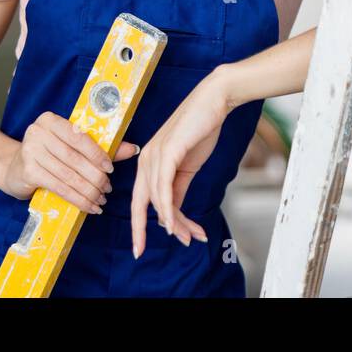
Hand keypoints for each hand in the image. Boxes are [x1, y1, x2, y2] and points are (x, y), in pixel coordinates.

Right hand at [0, 111, 138, 213]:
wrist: (12, 168)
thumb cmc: (48, 155)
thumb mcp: (70, 146)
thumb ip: (100, 147)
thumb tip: (133, 149)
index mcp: (51, 120)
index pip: (80, 137)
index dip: (98, 154)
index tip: (110, 169)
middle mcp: (38, 132)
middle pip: (75, 158)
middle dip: (95, 176)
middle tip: (107, 189)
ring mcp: (30, 151)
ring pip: (68, 175)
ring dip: (88, 191)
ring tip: (100, 200)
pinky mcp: (27, 171)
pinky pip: (58, 187)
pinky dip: (76, 199)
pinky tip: (88, 206)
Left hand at [130, 70, 231, 257]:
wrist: (213, 102)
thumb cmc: (200, 130)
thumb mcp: (187, 166)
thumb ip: (177, 188)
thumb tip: (173, 214)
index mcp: (147, 162)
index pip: (139, 201)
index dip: (137, 227)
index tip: (139, 249)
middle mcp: (145, 160)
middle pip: (144, 204)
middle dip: (149, 230)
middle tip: (165, 248)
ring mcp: (154, 155)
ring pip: (157, 199)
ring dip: (174, 222)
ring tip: (189, 236)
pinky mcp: (168, 151)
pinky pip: (163, 186)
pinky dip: (168, 207)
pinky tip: (173, 223)